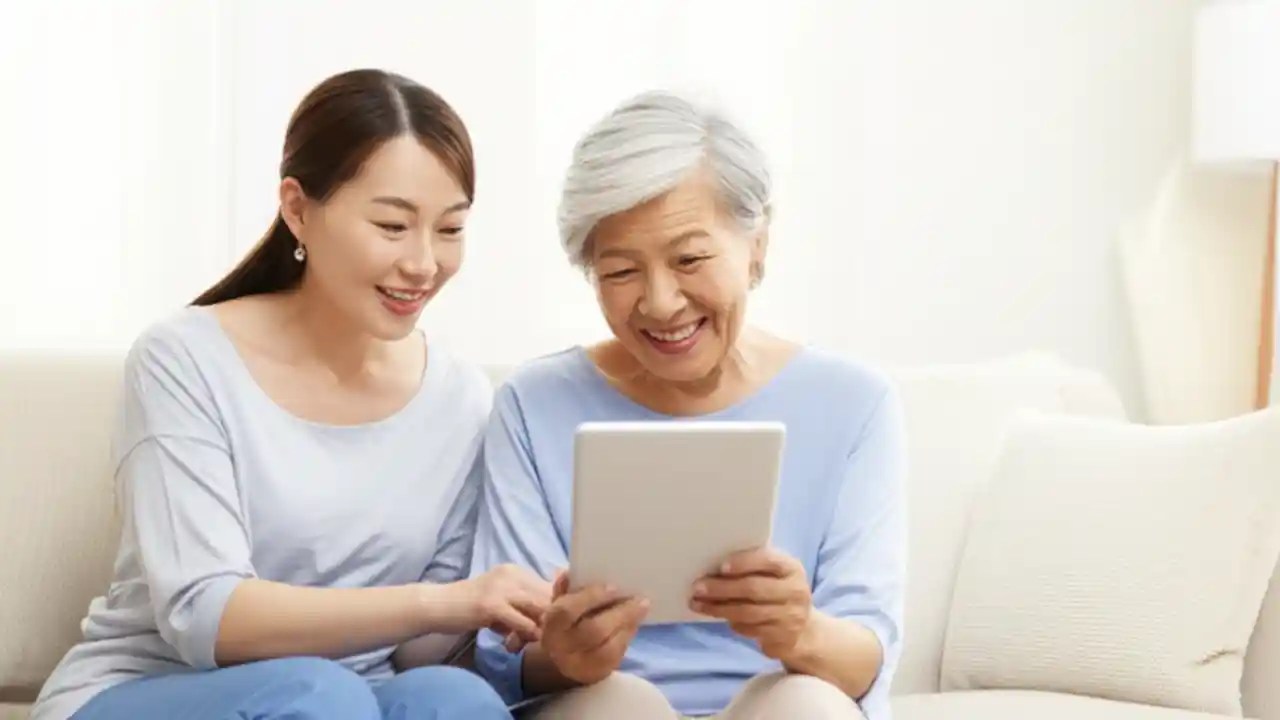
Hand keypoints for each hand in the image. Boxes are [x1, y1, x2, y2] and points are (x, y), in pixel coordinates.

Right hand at [435, 564, 550, 646]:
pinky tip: (512, 645)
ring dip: (537, 630)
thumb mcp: (499, 602)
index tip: (543, 628)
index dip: (552, 610)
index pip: (549, 588)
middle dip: (547, 622)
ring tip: (519, 643)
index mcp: (516, 571)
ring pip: (539, 610)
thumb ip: (520, 610)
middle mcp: (513, 574)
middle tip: (532, 640)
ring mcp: (502, 588)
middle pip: (548, 598)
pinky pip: (522, 622)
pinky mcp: (492, 605)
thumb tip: (544, 626)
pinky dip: (525, 635)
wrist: (438, 606)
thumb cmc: (468, 608)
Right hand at [539, 570, 648, 684]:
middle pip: (593, 631)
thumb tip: (571, 573)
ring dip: (629, 625)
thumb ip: (566, 588)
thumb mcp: (561, 604)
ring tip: (643, 607)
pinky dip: (627, 637)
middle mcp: (562, 648)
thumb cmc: (567, 623)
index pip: (567, 611)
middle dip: (620, 613)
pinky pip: (616, 656)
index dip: (590, 597)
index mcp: (551, 626)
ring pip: (608, 647)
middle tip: (640, 599)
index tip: (613, 586)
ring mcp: (580, 665)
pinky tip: (635, 623)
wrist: (563, 659)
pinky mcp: (597, 674)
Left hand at [690, 547, 812, 659]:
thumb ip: (753, 567)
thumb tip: (712, 566)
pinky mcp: (782, 638)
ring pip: (748, 612)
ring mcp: (791, 617)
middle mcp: (796, 591)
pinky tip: (719, 616)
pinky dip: (732, 623)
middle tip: (697, 587)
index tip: (720, 567)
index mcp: (791, 568)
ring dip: (719, 608)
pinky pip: (750, 630)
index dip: (743, 563)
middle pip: (753, 588)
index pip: (767, 560)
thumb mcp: (773, 574)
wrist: (804, 629)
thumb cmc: (777, 591)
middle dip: (722, 588)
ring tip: (699, 604)